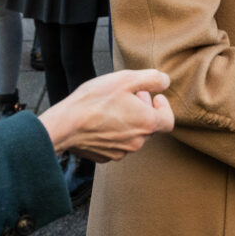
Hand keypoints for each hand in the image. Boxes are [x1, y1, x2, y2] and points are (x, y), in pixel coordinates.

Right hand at [38, 69, 174, 162]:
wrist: (65, 125)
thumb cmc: (95, 100)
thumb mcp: (126, 79)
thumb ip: (152, 79)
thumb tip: (166, 82)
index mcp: (147, 124)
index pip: (169, 121)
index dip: (164, 107)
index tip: (154, 96)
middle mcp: (137, 142)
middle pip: (149, 126)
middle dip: (144, 109)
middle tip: (131, 95)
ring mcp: (121, 152)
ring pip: (132, 135)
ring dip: (129, 120)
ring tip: (113, 105)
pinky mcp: (105, 156)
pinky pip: (116, 144)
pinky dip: (114, 132)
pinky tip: (101, 120)